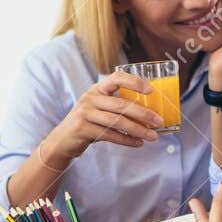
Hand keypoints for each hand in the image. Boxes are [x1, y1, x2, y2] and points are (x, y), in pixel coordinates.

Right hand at [41, 72, 164, 162]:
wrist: (62, 139)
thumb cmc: (88, 123)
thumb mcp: (99, 108)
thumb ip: (117, 106)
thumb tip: (150, 113)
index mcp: (97, 89)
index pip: (116, 78)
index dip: (134, 82)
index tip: (151, 90)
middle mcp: (90, 98)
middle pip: (121, 104)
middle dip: (143, 114)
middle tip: (158, 121)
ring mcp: (85, 113)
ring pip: (117, 121)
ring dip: (138, 130)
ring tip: (152, 136)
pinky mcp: (82, 129)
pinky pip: (110, 135)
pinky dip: (126, 140)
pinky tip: (137, 143)